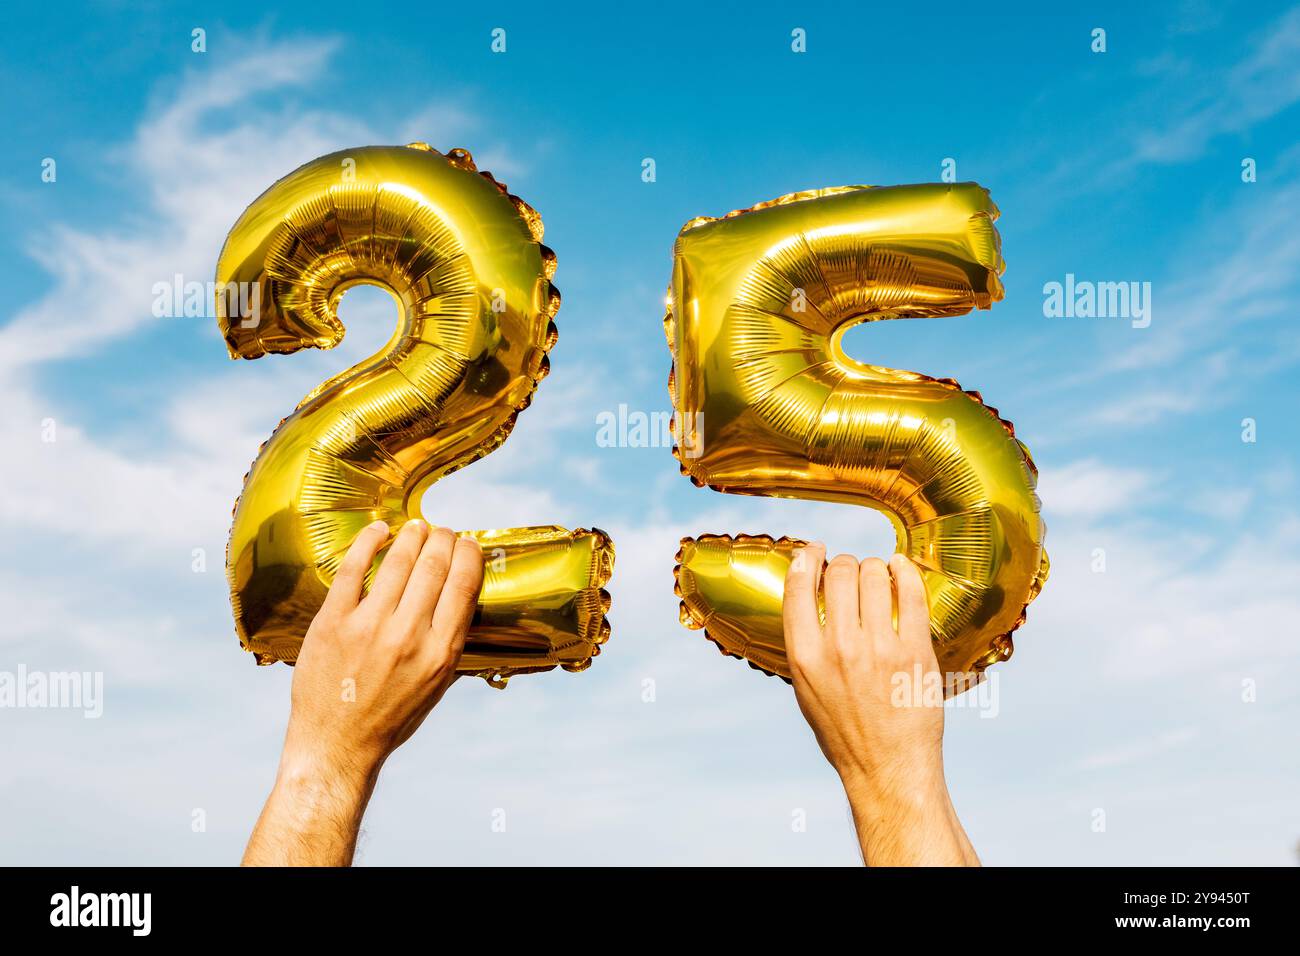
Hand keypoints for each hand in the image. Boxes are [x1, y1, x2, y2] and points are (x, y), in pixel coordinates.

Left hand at [243, 519, 483, 865]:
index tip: (468, 543)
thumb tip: (462, 599)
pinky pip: (353, 569)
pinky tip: (379, 530)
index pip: (463, 584)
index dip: (469, 554)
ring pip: (398, 561)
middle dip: (443, 539)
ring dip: (411, 536)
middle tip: (443, 531)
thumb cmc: (390, 718)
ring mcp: (368, 627)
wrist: (336, 745)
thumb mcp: (436, 686)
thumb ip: (449, 643)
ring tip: (416, 527)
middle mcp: (408, 636)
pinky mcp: (333, 622)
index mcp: (439, 653)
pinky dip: (369, 542)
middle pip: (434, 566)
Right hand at [783, 546, 977, 865]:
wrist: (888, 769)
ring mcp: (880, 648)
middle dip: (844, 564)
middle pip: (840, 572)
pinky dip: (905, 571)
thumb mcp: (806, 690)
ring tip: (878, 576)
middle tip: (851, 572)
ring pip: (875, 575)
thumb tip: (807, 594)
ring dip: (875, 568)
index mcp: (804, 657)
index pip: (799, 586)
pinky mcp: (916, 651)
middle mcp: (839, 648)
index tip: (814, 551)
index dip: (807, 558)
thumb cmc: (844, 732)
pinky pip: (911, 592)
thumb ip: (805, 643)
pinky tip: (901, 568)